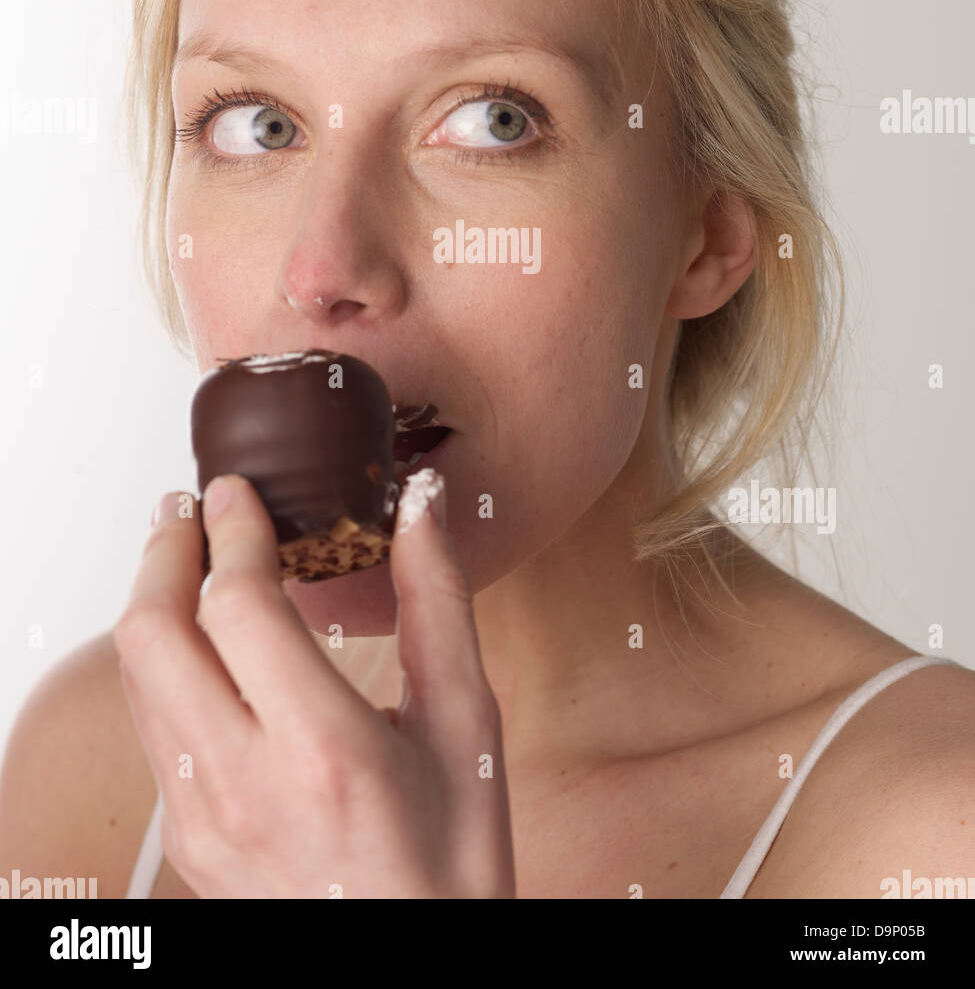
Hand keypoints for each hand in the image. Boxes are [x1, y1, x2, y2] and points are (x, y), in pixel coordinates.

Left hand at [113, 470, 515, 897]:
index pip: (236, 607)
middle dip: (164, 552)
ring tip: (187, 557)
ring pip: (137, 681)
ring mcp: (202, 821)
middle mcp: (244, 786)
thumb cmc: (452, 862)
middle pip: (152, 635)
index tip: (236, 490)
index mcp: (324, 750)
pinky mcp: (186, 841)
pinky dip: (160, 662)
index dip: (229, 531)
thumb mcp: (467, 725)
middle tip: (191, 508)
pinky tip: (198, 640)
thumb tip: (422, 506)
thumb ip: (437, 603)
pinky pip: (151, 728)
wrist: (412, 970)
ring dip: (152, 602)